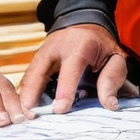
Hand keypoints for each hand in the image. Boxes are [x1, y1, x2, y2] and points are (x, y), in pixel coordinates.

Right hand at [19, 23, 138, 114]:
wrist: (84, 24)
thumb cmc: (101, 47)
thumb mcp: (116, 57)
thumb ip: (112, 78)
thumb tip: (109, 105)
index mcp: (79, 45)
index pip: (70, 68)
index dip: (65, 89)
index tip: (60, 109)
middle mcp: (56, 47)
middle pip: (39, 69)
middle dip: (32, 91)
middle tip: (30, 114)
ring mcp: (43, 52)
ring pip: (30, 73)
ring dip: (24, 94)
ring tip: (23, 115)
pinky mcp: (37, 59)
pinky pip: (29, 76)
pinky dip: (25, 92)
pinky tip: (24, 108)